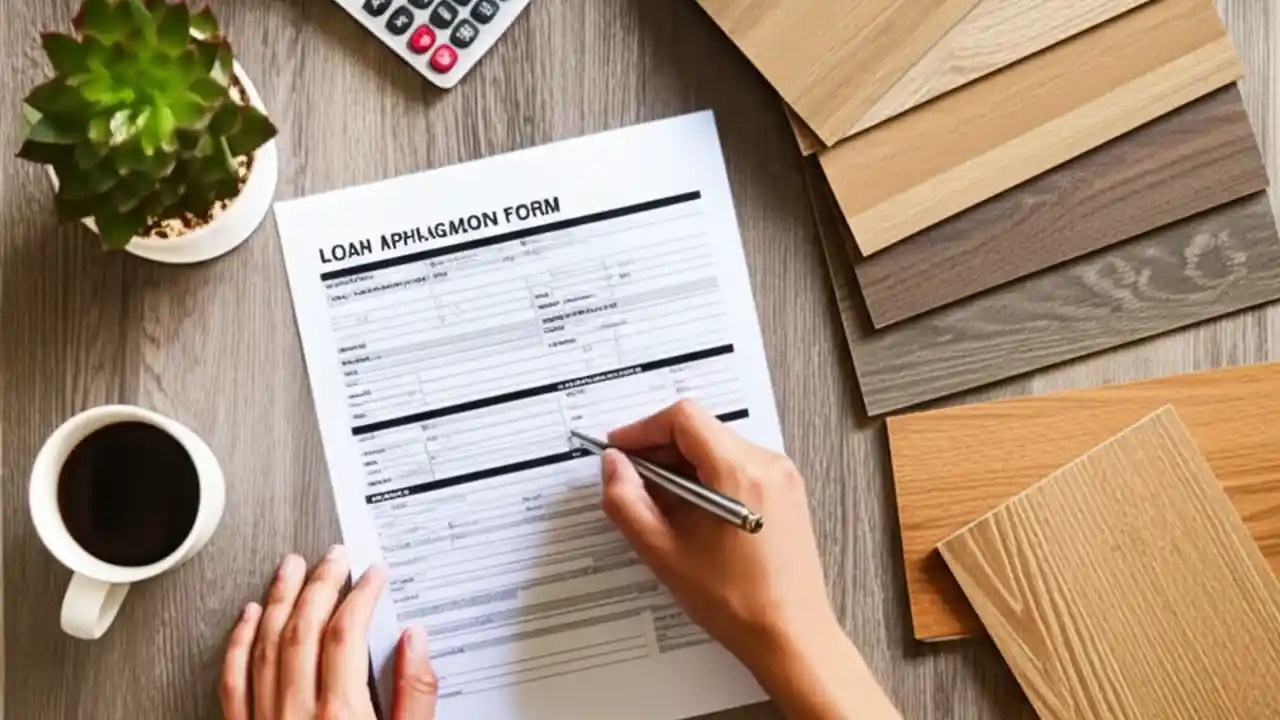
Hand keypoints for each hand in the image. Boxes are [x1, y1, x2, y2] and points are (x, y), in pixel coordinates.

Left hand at [219, 547, 438, 719]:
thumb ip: (415, 695)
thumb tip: (415, 642)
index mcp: (342, 715)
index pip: (347, 632)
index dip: (361, 594)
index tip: (372, 575)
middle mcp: (297, 713)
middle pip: (303, 629)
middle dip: (321, 584)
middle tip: (333, 557)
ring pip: (265, 646)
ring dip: (279, 600)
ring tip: (292, 568)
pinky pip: (233, 681)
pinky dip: (239, 643)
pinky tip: (248, 616)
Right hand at [601, 401, 899, 719]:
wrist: (791, 635)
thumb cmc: (737, 602)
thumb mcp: (665, 553)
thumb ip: (628, 502)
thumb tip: (613, 466)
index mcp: (740, 471)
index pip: (683, 418)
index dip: (643, 429)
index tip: (620, 451)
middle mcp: (767, 464)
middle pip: (701, 429)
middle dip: (660, 449)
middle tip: (632, 481)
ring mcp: (782, 477)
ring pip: (718, 447)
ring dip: (683, 465)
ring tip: (660, 505)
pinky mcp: (786, 493)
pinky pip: (738, 466)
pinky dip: (708, 477)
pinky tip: (691, 514)